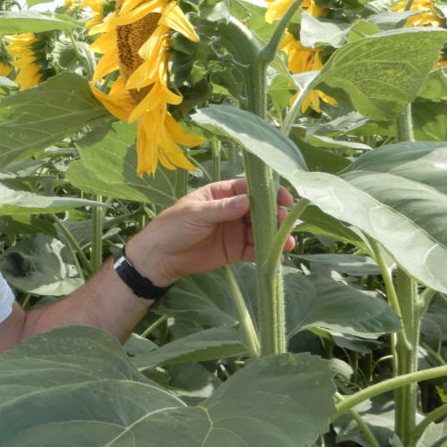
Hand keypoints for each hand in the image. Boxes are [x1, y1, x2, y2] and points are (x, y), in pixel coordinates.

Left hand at [126, 178, 295, 285]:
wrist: (160, 257)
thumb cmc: (173, 226)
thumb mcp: (196, 214)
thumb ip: (222, 208)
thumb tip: (248, 201)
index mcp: (221, 194)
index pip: (248, 189)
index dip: (267, 193)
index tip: (284, 199)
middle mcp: (232, 210)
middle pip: (259, 210)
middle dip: (274, 215)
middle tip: (284, 223)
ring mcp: (235, 230)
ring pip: (260, 230)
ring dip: (273, 235)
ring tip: (286, 242)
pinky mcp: (235, 250)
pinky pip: (254, 249)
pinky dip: (265, 252)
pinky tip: (275, 255)